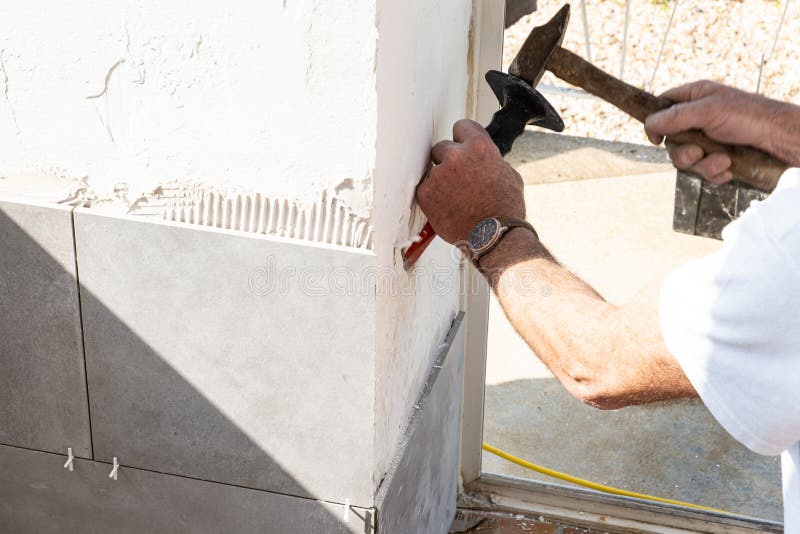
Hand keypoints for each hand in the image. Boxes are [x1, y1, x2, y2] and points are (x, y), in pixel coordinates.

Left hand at [416, 119, 525, 245]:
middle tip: (458, 179)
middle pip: (442, 147)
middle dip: (448, 160)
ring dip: (440, 179)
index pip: (461, 126)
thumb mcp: (509, 175)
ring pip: (432, 169)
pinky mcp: (426, 194)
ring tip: (455, 198)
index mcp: (479, 147)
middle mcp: (456, 156)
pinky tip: (446, 207)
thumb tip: (485, 157)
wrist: (494, 237)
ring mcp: (439, 175)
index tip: (462, 146)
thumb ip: (492, 160)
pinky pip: (424, 189)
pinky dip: (432, 197)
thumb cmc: (506, 209)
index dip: (463, 138)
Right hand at [644, 80, 793, 183]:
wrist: (781, 140)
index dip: (655, 123)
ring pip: (687, 160)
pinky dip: (715, 172)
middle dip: (684, 152)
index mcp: (696, 98)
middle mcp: (699, 119)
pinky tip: (729, 167)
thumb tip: (650, 123)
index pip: (663, 107)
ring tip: (723, 160)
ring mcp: (708, 140)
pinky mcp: (718, 158)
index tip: (656, 139)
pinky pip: (703, 172)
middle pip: (671, 141)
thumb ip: (676, 116)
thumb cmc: (751, 117)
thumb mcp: (709, 110)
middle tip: (697, 152)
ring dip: (703, 164)